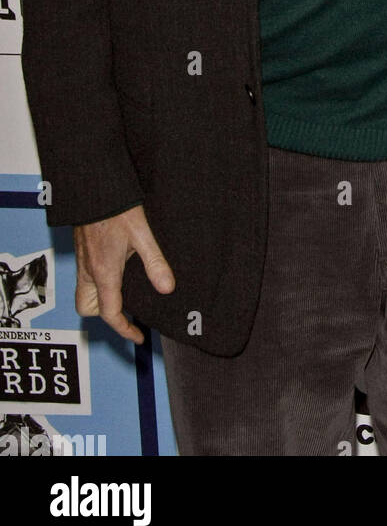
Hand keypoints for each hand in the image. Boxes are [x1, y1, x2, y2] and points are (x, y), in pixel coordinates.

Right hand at [73, 204, 174, 343]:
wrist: (94, 189)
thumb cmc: (116, 208)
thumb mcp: (142, 235)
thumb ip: (155, 262)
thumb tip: (167, 288)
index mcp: (104, 272)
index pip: (110, 313)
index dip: (125, 329)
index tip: (139, 336)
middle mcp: (89, 270)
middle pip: (88, 308)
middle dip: (105, 315)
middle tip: (127, 312)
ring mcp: (82, 261)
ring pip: (83, 293)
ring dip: (100, 299)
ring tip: (123, 293)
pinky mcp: (81, 251)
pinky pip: (84, 278)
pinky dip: (97, 284)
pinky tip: (115, 271)